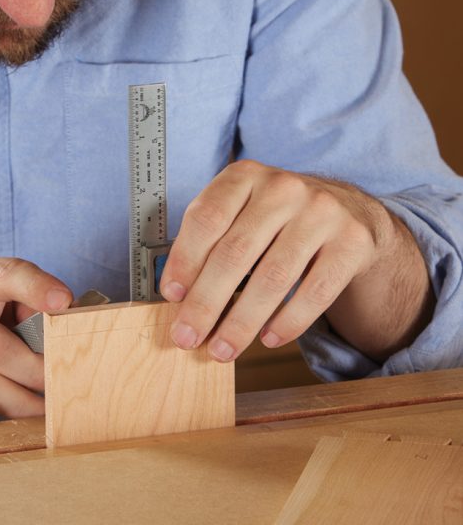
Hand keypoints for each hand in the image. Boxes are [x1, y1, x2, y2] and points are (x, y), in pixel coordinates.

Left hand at [160, 159, 403, 361]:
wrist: (349, 211)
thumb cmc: (278, 218)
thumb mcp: (242, 210)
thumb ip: (210, 240)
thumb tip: (179, 294)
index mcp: (245, 175)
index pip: (207, 218)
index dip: (185, 259)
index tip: (172, 295)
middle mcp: (283, 187)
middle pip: (235, 252)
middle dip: (206, 302)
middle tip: (188, 336)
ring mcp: (321, 212)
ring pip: (274, 277)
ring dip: (243, 322)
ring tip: (223, 349)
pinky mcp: (351, 242)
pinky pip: (315, 291)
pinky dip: (288, 322)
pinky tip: (269, 338)